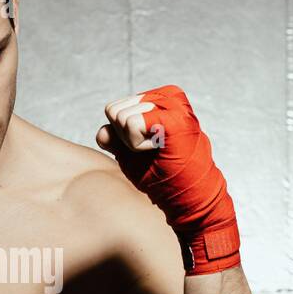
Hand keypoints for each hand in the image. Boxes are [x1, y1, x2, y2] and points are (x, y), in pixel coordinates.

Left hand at [96, 85, 240, 276]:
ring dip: (132, 143)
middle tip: (154, 151)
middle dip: (125, 138)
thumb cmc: (165, 178)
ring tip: (159, 151)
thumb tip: (102, 132)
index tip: (149, 147)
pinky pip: (131, 124)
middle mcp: (169, 95)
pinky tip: (159, 150)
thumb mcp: (133, 154)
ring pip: (121, 116)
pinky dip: (136, 145)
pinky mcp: (174, 117)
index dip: (121, 136)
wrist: (190, 198)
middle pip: (115, 111)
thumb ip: (116, 139)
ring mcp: (173, 104)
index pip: (115, 109)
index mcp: (160, 98)